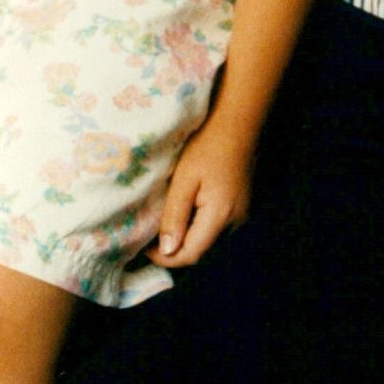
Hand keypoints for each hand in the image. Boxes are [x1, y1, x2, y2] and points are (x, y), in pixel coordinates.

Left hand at [149, 117, 254, 265]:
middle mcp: (235, 223)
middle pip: (201, 252)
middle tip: (148, 240)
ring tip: (163, 229)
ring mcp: (240, 217)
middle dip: (174, 252)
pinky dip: (197, 231)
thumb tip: (166, 250)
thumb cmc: (207, 146)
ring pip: (208, 243)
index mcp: (220, 216)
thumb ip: (174, 215)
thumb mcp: (184, 179)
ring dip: (186, 242)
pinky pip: (215, 231)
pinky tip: (182, 217)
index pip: (191, 254)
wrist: (237, 125)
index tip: (143, 248)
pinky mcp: (239, 210)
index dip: (166, 258)